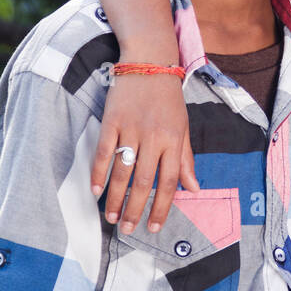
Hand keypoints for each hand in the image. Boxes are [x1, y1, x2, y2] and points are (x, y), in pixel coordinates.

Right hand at [91, 70, 197, 232]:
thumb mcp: (184, 127)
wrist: (149, 61)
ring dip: (116, 198)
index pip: (169, 183)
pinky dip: (99, 173)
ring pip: (122, 171)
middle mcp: (154, 137)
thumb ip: (186, 159)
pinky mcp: (112, 121)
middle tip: (128, 229)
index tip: (153, 227)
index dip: (162, 208)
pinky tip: (96, 191)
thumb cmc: (168, 98)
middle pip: (144, 182)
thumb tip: (194, 189)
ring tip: (112, 217)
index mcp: (174, 141)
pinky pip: (104, 152)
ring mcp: (131, 129)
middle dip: (135, 210)